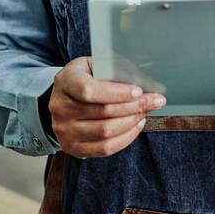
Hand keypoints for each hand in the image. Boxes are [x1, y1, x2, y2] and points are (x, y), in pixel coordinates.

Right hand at [45, 57, 164, 157]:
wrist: (63, 99)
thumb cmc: (84, 78)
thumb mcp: (93, 65)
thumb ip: (113, 69)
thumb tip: (142, 80)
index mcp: (64, 81)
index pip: (89, 90)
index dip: (117, 93)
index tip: (139, 91)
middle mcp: (60, 107)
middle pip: (102, 112)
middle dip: (134, 107)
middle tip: (154, 101)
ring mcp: (64, 130)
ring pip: (105, 132)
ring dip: (131, 122)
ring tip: (144, 112)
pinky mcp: (72, 147)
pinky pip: (104, 148)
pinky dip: (125, 138)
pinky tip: (135, 125)